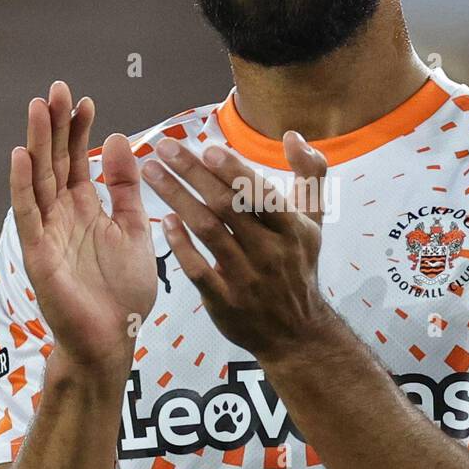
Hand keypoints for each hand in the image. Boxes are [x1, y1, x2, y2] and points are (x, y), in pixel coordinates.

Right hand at [10, 82, 156, 370]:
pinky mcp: (38, 253)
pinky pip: (28, 214)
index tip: (85, 99)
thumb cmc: (123, 291)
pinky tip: (20, 155)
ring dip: (37, 143)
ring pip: (39, 179)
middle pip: (55, 161)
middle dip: (55, 125)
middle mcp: (62, 215)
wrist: (113, 339)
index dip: (79, 130)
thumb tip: (118, 139)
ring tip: (38, 108)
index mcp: (85, 209)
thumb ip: (126, 188)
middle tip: (56, 88)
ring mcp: (47, 232)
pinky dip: (22, 184)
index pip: (78, 160)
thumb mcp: (134, 229)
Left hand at [139, 130, 337, 362]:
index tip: (206, 147)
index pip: (261, 193)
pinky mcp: (224, 301)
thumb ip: (310, 175)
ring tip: (152, 174)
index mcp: (291, 228)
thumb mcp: (315, 221)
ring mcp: (246, 278)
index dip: (234, 170)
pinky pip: (198, 269)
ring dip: (177, 199)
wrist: (297, 332)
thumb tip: (294, 135)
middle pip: (227, 206)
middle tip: (165, 148)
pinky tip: (163, 221)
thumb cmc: (299, 266)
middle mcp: (269, 251)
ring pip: (208, 232)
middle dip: (193, 173)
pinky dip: (180, 245)